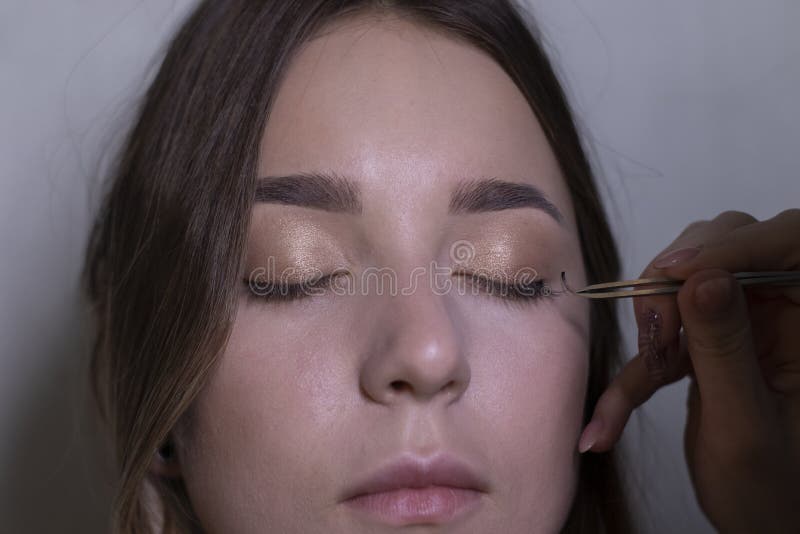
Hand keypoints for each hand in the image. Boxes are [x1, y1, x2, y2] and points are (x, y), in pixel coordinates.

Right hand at [576, 209, 799, 532]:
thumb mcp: (744, 424)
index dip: (736, 243)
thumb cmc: (771, 493)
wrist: (761, 528)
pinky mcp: (709, 343)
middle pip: (726, 246)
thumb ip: (725, 348)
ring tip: (643, 376)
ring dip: (652, 322)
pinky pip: (663, 334)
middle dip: (678, 282)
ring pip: (685, 279)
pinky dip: (634, 374)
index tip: (677, 273)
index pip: (791, 242)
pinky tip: (608, 420)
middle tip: (656, 334)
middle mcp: (784, 310)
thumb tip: (704, 277)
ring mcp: (744, 323)